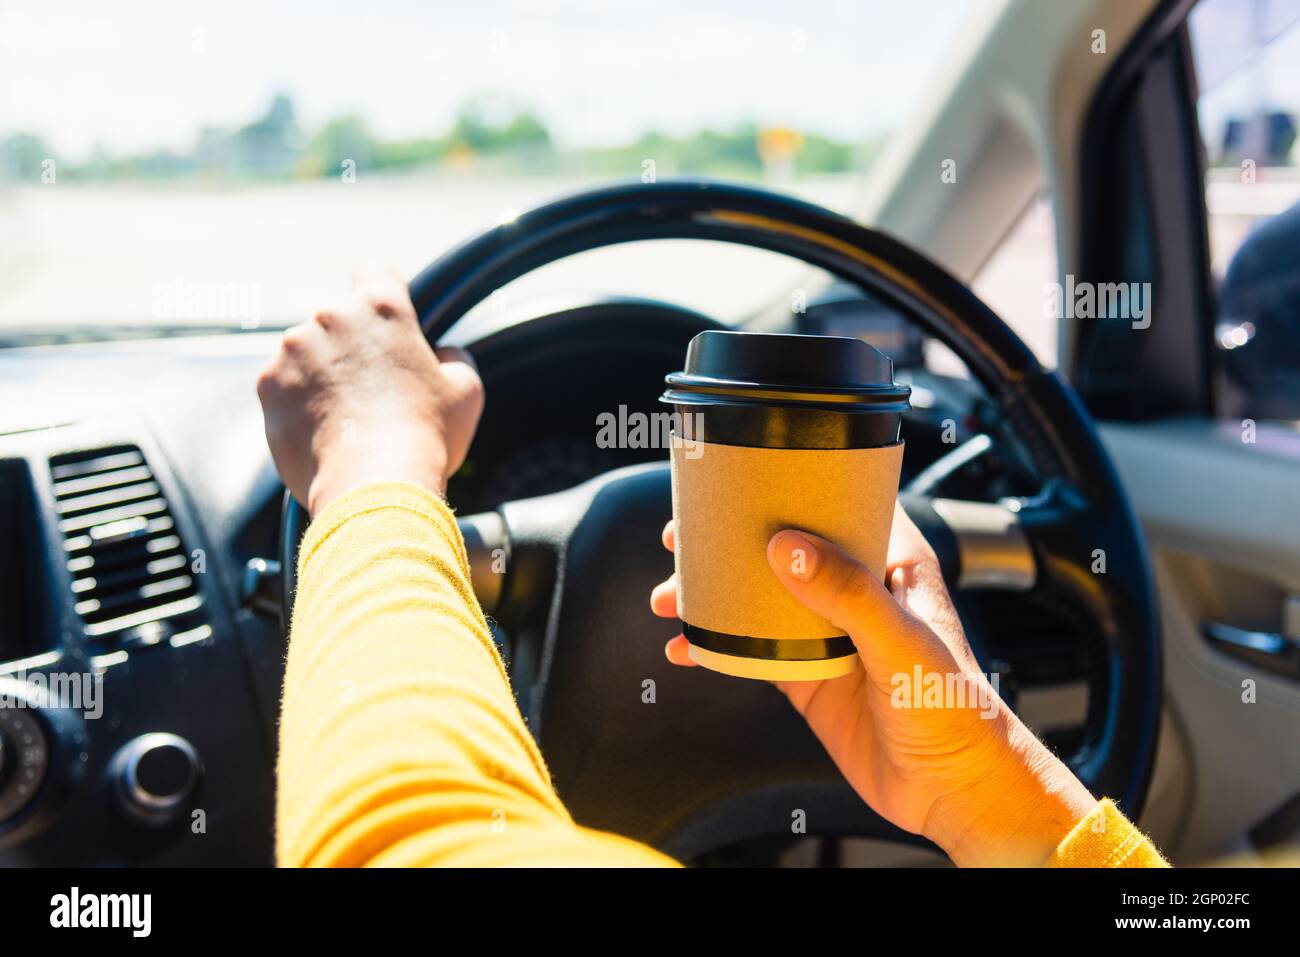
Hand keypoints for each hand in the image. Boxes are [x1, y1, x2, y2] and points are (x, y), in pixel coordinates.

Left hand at [256, 265, 483, 515]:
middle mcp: (330, 316)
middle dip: (352, 346)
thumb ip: (454, 358)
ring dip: (321, 374)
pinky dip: (298, 403)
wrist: (373, 484)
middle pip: (338, 318)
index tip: (385, 314)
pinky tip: (323, 431)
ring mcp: (292, 350)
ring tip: (347, 418)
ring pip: (307, 353)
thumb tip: (442, 354)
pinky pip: (283, 387)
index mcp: (382, 307)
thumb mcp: (466, 391)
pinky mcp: (268, 386)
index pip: (376, 268)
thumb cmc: (427, 435)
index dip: (383, 288)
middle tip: (374, 390)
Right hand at [650, 504, 1097, 865]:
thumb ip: (848, 593)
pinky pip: (751, 651)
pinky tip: (687, 649)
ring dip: (713, 594)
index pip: (839, 502)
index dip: (790, 486)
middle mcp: (856, 590)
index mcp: (892, 562)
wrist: (952, 790)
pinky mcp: (808, 676)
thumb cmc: (955, 710)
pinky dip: (715, 648)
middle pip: (784, 547)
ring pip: (758, 598)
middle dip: (730, 541)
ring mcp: (827, 634)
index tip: (741, 478)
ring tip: (673, 595)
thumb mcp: (901, 641)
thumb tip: (788, 548)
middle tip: (684, 537)